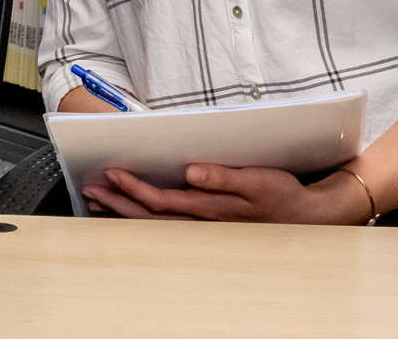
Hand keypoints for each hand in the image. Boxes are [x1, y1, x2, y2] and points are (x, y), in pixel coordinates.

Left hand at [82, 163, 368, 224]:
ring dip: (124, 212)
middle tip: (90, 190)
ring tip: (98, 201)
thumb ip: (224, 177)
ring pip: (153, 224)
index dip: (134, 189)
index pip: (162, 201)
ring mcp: (203, 227)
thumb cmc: (282, 195)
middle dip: (117, 202)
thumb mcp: (258, 180)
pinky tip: (129, 211)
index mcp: (210, 208)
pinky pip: (165, 225)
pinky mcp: (207, 225)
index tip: (112, 174)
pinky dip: (142, 217)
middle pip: (149, 216)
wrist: (307, 215)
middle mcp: (202, 222)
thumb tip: (192, 171)